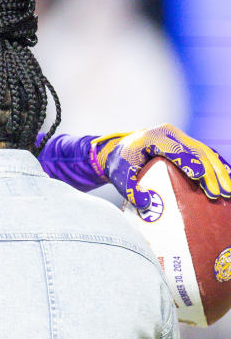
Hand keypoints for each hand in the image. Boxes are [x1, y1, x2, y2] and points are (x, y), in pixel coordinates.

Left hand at [94, 124, 230, 210]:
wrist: (120, 150)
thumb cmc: (120, 164)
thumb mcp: (120, 176)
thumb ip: (131, 190)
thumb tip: (147, 204)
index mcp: (153, 137)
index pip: (175, 150)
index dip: (190, 162)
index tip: (200, 177)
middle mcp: (170, 134)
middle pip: (196, 151)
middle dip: (211, 173)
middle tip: (219, 193)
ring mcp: (181, 137)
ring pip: (206, 152)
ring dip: (220, 171)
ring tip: (228, 192)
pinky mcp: (187, 144)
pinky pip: (207, 154)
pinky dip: (218, 167)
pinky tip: (228, 181)